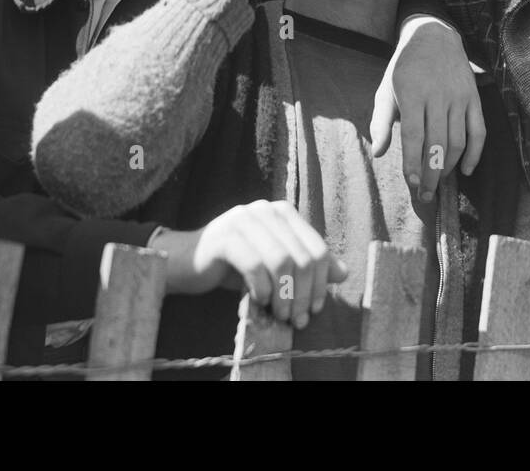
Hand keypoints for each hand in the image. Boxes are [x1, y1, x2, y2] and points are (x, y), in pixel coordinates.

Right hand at [150, 200, 347, 328]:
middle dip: (303, 294)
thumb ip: (306, 264)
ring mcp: (245, 218)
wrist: (185, 261)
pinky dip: (261, 288)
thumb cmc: (233, 264)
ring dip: (284, 295)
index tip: (313, 310)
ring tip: (279, 314)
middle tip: (296, 320)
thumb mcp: (274, 265)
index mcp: (284, 213)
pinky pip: (255, 265)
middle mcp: (267, 209)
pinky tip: (257, 300)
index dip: (320, 284)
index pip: (318, 249)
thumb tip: (344, 272)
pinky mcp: (225, 235)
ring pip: (282, 260)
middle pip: (302, 257)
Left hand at [369, 15, 485, 202]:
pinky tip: (465, 171)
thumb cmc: (404, 68)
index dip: (413, 162)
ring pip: (457, 141)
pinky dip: (474, 154)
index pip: (413, 136)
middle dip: (431, 174)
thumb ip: (381, 122)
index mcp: (412, 93)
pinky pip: (478, 131)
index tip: (413, 184)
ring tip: (439, 183)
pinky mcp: (474, 98)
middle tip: (426, 195)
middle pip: (436, 144)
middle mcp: (437, 96)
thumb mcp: (386, 89)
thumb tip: (379, 153)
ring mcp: (459, 97)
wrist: (434, 36)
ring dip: (449, 167)